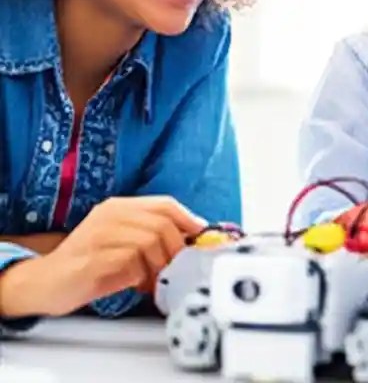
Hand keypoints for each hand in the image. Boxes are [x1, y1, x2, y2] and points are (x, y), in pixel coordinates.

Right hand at [0, 196, 204, 317]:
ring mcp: (99, 234)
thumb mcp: (124, 244)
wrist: (45, 283)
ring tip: (154, 281)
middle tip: (175, 269)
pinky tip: (138, 286)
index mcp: (119, 207)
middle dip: (176, 248)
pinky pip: (131, 261)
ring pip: (149, 241)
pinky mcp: (92, 257)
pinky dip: (142, 276)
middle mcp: (109, 215)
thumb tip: (191, 241)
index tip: (200, 237)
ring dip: (159, 265)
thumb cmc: (91, 265)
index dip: (188, 219)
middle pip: (162, 223)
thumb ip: (152, 237)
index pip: (164, 204)